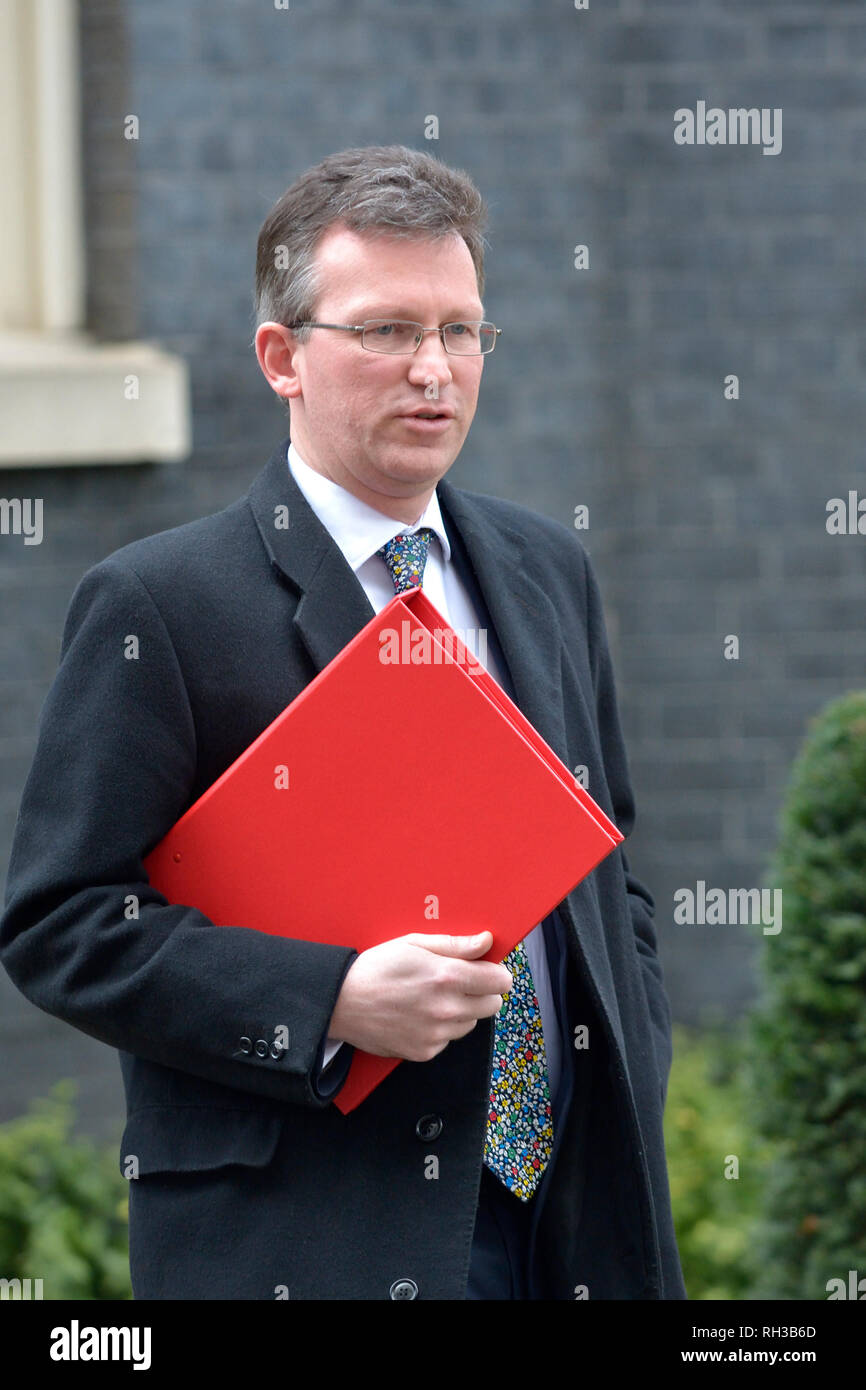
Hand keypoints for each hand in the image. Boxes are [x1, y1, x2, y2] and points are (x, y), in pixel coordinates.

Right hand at [327, 930, 511, 1061]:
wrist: (340, 1003)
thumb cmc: (375, 968)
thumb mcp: (413, 943)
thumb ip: (455, 944)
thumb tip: (486, 941)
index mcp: (446, 977)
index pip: (500, 981)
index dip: (496, 973)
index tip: (487, 970)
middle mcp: (445, 1009)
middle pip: (493, 1005)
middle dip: (482, 992)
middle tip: (459, 982)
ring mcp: (436, 1034)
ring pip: (471, 1023)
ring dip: (462, 1011)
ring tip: (433, 998)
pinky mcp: (425, 1052)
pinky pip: (448, 1040)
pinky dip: (441, 1029)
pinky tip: (419, 1015)